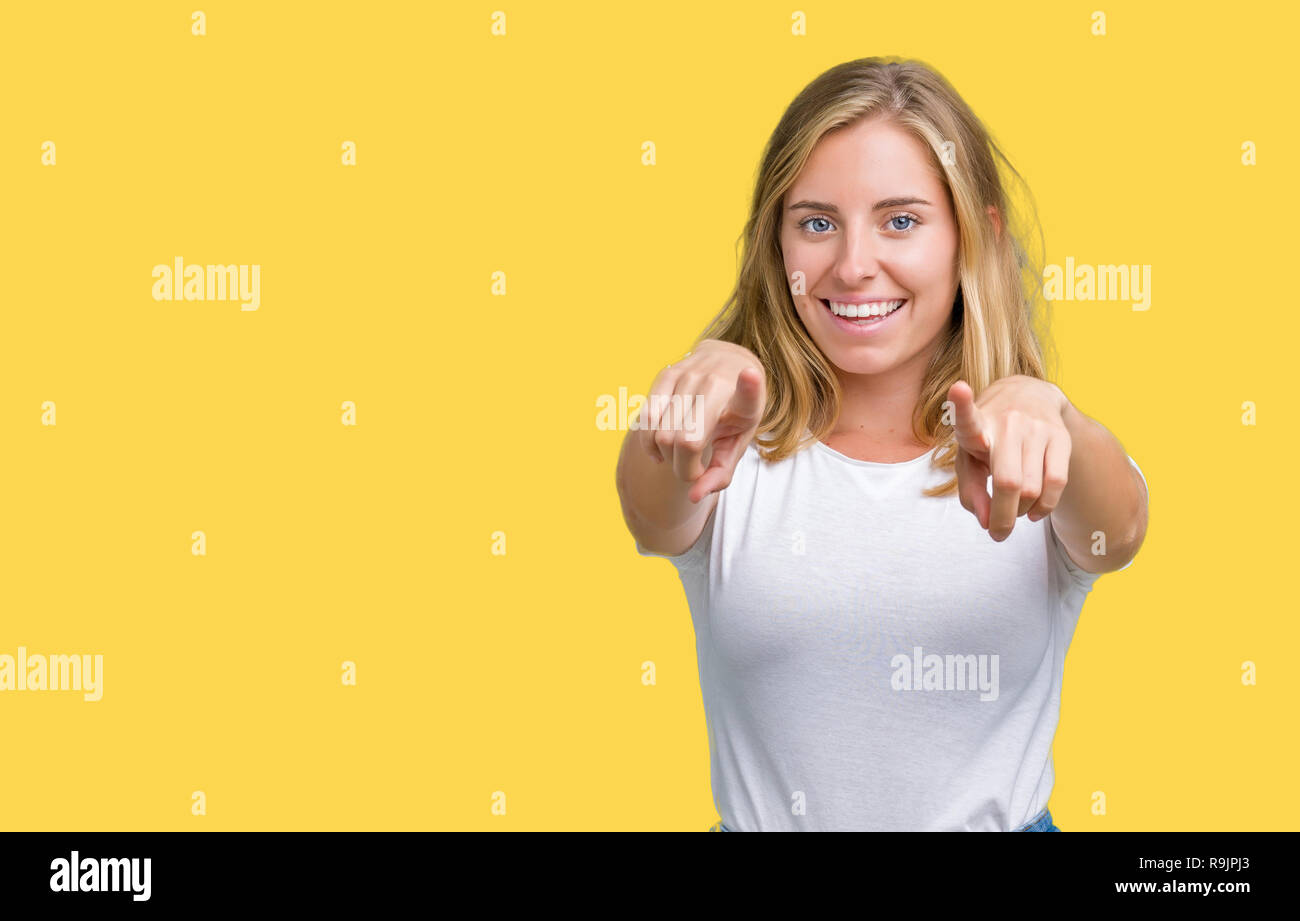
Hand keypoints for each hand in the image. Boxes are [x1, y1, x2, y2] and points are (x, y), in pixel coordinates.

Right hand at [641, 339, 765, 503]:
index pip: (748, 393)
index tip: (749, 375)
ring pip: (661, 435)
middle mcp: (715, 383)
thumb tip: (693, 496)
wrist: (726, 364)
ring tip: (679, 456)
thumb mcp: (737, 444)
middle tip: (694, 468)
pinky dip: (649, 444)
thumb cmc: (733, 414)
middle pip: (685, 442)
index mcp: (744, 401)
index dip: (748, 387)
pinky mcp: (665, 374)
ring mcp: (688, 376)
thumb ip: (720, 474)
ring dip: (667, 457)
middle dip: (684, 469)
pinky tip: (659, 451)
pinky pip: (646, 419)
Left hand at [947, 376, 1070, 541]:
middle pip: (1008, 482)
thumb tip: (988, 523)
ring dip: (1021, 512)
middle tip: (998, 533)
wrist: (1028, 396)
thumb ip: (971, 493)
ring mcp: (1036, 428)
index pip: (967, 416)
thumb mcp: (969, 460)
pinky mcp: (1060, 436)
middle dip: (1003, 517)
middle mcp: (1007, 422)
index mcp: (976, 425)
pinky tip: (1034, 512)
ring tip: (1014, 511)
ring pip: (1032, 489)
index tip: (959, 390)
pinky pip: (1057, 483)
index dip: (961, 405)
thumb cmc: (988, 438)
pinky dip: (1044, 507)